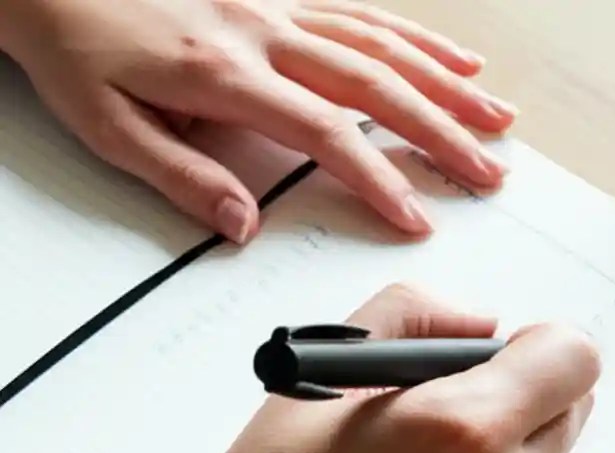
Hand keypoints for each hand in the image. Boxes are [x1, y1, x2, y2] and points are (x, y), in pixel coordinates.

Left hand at [0, 0, 515, 242]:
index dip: (378, 178)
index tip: (416, 216)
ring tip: (495, 118)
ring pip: (382, 45)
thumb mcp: (104, 123)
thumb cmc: (74, 42)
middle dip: (441, 133)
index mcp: (225, 73)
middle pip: (375, 86)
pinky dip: (415, 36)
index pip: (324, 133)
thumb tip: (243, 224)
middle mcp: (264, 33)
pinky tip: (453, 58)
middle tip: (487, 171)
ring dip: (446, 84)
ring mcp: (278, 8)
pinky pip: (362, 12)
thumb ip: (180, 176)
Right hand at [0, 284, 599, 452]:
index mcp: (462, 429)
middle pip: (574, 406)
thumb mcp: (330, 362)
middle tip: (456, 399)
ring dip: (511, 443)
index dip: (538, 344)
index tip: (500, 352)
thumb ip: (420, 314)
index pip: (574, 358)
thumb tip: (485, 325)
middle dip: (527, 389)